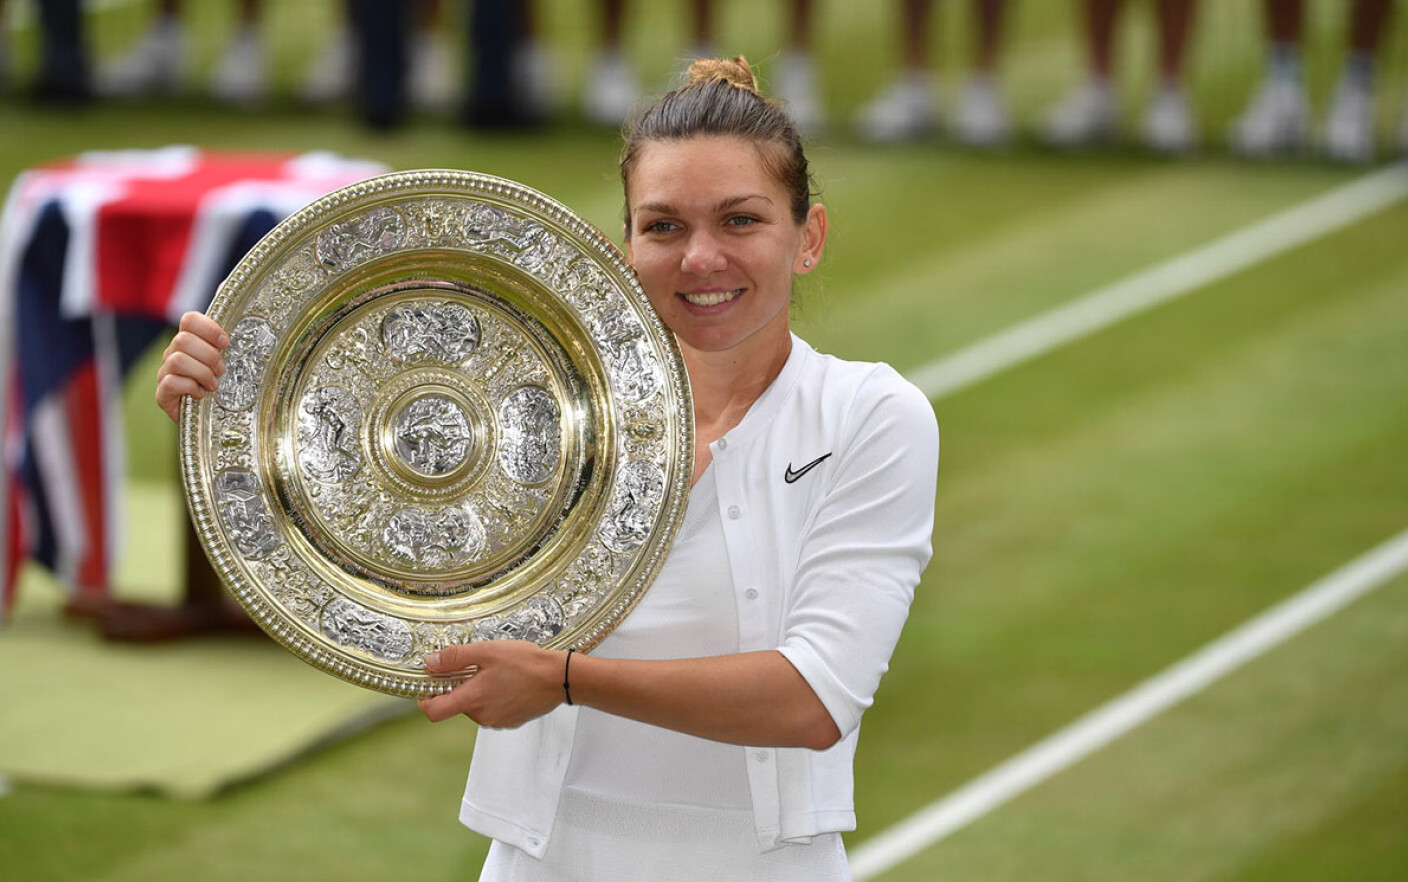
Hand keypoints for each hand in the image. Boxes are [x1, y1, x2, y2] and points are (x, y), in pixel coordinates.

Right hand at [156, 312, 228, 421]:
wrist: (209, 420)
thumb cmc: (223, 390)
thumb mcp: (230, 366)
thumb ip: (228, 350)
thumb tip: (246, 334)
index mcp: (190, 342)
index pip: (189, 320)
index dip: (208, 328)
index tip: (225, 343)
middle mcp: (173, 354)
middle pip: (183, 339)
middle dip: (209, 356)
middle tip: (221, 370)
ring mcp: (165, 373)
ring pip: (177, 360)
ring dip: (201, 373)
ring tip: (214, 385)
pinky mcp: (162, 394)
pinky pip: (171, 382)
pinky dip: (190, 388)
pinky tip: (201, 395)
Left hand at [417, 641, 565, 728]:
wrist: (560, 678)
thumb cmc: (527, 664)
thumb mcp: (487, 651)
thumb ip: (456, 657)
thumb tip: (431, 663)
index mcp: (472, 699)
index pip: (433, 712)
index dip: (425, 699)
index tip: (430, 684)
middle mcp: (482, 715)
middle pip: (456, 706)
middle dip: (460, 688)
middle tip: (475, 667)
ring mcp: (498, 721)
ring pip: (476, 707)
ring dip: (479, 692)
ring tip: (498, 673)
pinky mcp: (511, 721)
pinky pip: (493, 710)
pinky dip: (495, 697)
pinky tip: (509, 682)